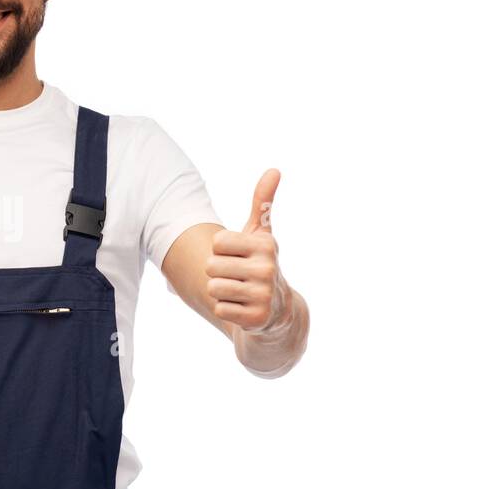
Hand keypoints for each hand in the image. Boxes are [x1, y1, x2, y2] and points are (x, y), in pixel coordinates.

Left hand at [205, 168, 291, 335]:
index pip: (217, 242)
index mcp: (265, 245)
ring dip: (221, 291)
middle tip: (238, 276)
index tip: (238, 256)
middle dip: (218, 272)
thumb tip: (274, 169)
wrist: (278, 308)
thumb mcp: (261, 234)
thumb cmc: (260, 263)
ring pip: (213, 288)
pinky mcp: (257, 318)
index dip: (221, 250)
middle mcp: (267, 269)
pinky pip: (219, 309)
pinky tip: (242, 307)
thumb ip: (263, 203)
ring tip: (239, 291)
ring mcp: (263, 295)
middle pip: (211, 266)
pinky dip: (226, 309)